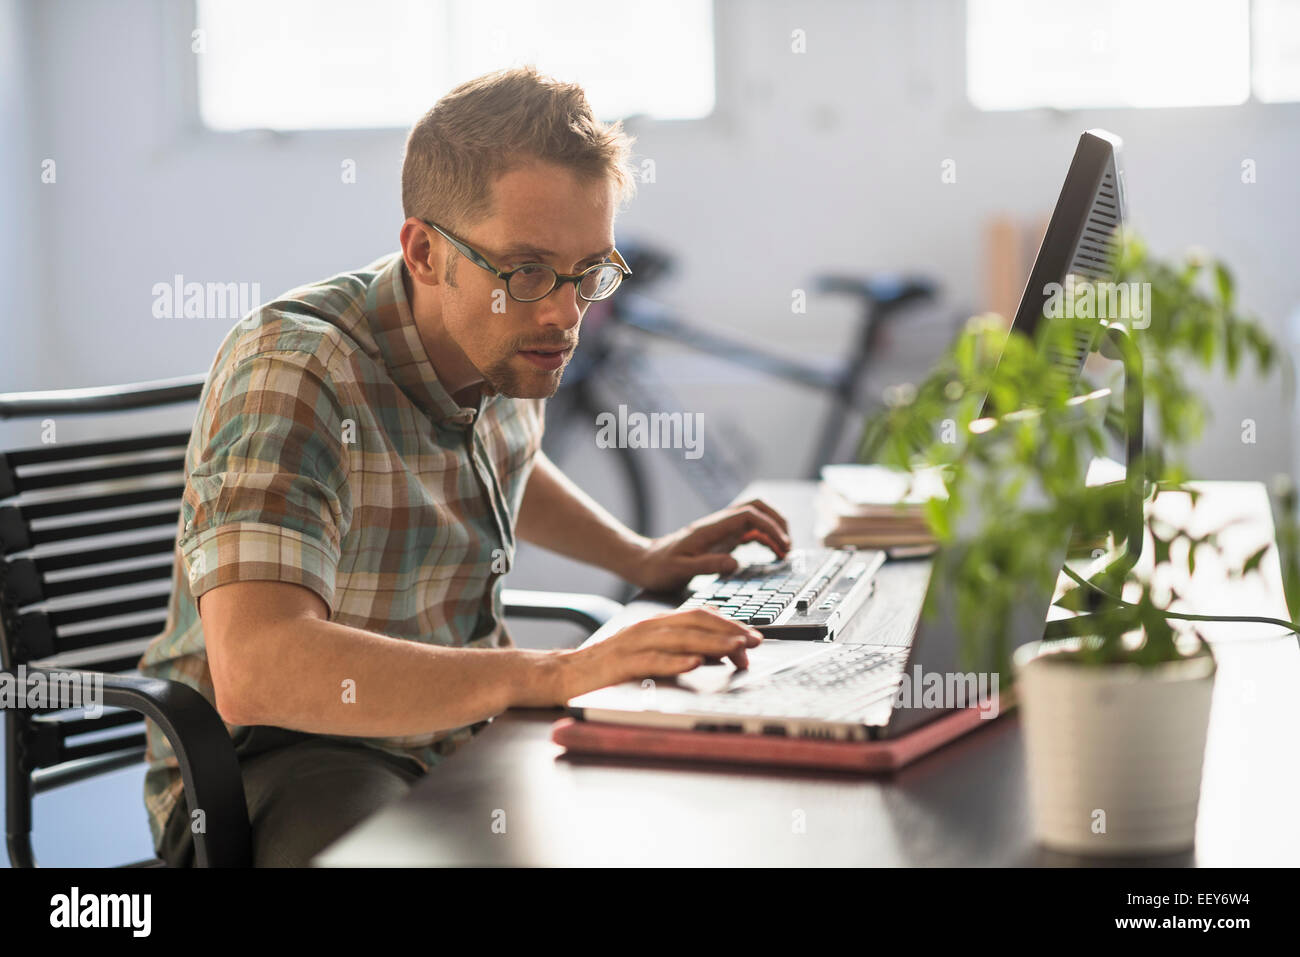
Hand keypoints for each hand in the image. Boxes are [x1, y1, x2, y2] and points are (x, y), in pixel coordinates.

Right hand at [559, 608, 763, 699]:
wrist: (563, 674)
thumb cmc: (609, 668)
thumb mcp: (648, 653)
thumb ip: (677, 649)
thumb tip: (714, 654)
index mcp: (656, 624)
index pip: (699, 615)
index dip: (728, 623)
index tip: (753, 636)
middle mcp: (647, 628)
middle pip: (694, 622)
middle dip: (728, 630)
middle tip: (755, 642)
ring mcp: (633, 644)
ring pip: (679, 638)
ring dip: (711, 642)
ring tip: (736, 648)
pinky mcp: (621, 664)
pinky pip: (652, 661)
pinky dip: (675, 661)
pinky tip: (694, 663)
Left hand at [623, 499, 791, 591]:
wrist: (644, 563)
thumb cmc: (659, 568)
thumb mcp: (680, 570)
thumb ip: (707, 565)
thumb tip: (735, 563)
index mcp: (710, 529)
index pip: (748, 514)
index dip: (769, 526)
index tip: (782, 545)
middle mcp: (718, 525)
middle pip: (756, 507)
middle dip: (777, 521)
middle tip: (788, 545)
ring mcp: (721, 531)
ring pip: (755, 518)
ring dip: (773, 530)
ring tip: (784, 552)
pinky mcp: (721, 540)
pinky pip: (749, 533)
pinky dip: (765, 540)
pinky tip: (771, 554)